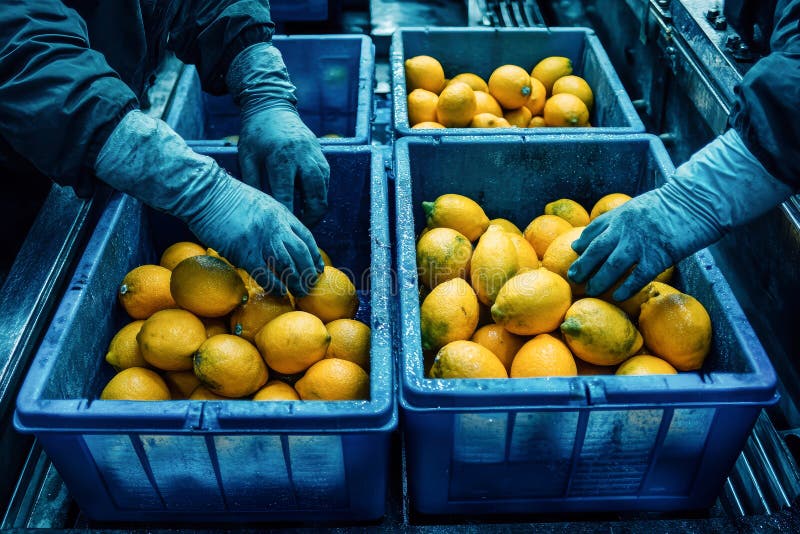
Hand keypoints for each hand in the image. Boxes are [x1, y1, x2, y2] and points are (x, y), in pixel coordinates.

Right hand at [94, 110, 322, 295]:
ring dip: (296, 281)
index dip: (314, 255)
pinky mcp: (245, 251)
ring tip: (299, 292)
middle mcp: (277, 226)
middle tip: (310, 286)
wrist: (205, 193)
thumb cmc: (227, 199)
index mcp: (282, 213)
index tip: (316, 268)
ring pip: (288, 265)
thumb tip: (279, 240)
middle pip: (301, 253)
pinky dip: (274, 285)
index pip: (306, 237)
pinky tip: (278, 292)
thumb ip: (274, 221)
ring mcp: (262, 239)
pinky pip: (265, 274)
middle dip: (308, 272)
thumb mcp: (261, 204)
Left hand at [238, 101, 329, 225]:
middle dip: (310, 218)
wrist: (272, 106)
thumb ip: (252, 183)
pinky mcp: (322, 156)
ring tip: (305, 220)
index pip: (287, 196)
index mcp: (281, 158)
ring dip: (317, 209)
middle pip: (315, 198)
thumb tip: (258, 209)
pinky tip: (307, 203)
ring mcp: (316, 156)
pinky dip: (319, 195)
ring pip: (324, 192)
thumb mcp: (246, 157)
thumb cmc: (255, 133)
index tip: (283, 229)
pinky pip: (325, 182)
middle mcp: (303, 157)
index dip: (287, 216)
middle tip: (301, 229)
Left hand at [568, 129, 792, 300]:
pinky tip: (617, 297)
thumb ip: (614, 219)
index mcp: (620, 216)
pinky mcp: (658, 257)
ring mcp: (640, 244)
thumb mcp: (636, 205)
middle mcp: (625, 230)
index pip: (593, 232)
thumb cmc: (668, 205)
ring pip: (611, 267)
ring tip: (592, 291)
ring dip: (599, 281)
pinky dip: (625, 288)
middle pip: (596, 252)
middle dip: (582, 266)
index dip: (582, 245)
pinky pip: (637, 277)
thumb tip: (590, 237)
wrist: (695, 203)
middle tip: (573, 279)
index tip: (573, 254)